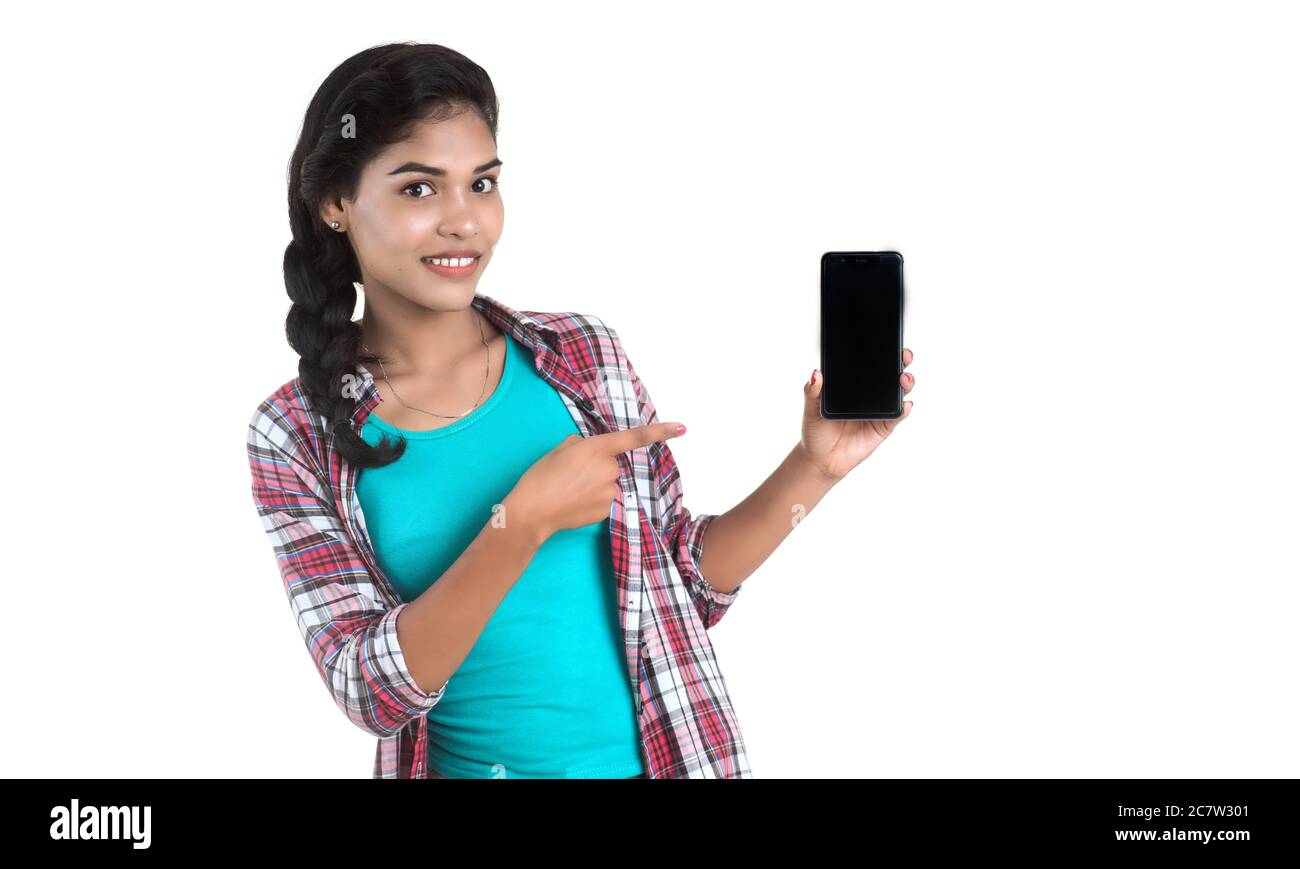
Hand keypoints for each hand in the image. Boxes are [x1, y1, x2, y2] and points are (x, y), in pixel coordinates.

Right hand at [504, 421, 687, 543]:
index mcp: (597, 448)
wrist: (532, 511)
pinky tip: (575, 503)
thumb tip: (595, 454)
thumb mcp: (562, 449)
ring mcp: (611, 491)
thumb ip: (585, 445)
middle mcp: (610, 469)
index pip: (635, 437)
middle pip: (615, 464)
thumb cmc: (541, 476)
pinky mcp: (608, 510)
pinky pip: (607, 499)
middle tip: (573, 475)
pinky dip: (594, 500)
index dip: (660, 432)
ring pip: (610, 483)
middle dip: (600, 467)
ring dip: (597, 485)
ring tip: (571, 490)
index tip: (681, 428)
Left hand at [797, 348, 914, 482]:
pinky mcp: (884, 427)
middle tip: (903, 355)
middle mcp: (869, 395)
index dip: (880, 353)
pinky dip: (903, 409)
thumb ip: (812, 392)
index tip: (887, 342)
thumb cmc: (816, 431)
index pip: (870, 365)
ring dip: (905, 383)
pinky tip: (904, 404)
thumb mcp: (810, 409)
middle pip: (890, 374)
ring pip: (898, 393)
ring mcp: (878, 410)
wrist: (821, 460)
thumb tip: (816, 373)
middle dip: (900, 361)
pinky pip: (897, 416)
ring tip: (904, 378)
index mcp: (853, 386)